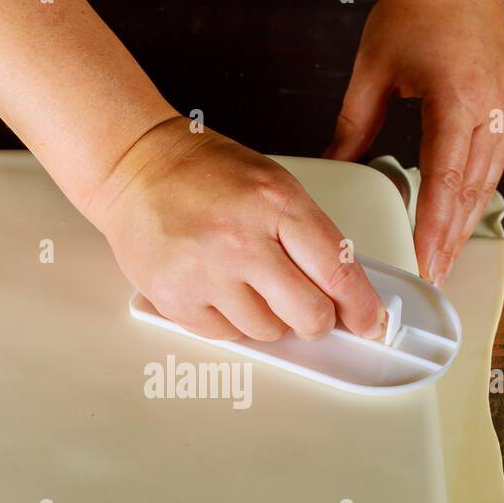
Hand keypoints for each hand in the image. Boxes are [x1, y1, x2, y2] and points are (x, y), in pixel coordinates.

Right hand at [88, 117, 386, 341]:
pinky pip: (226, 336)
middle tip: (308, 308)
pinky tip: (218, 288)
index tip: (369, 321)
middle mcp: (242, 240)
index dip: (361, 307)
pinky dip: (230, 321)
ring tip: (246, 282)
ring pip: (267, 332)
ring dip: (268, 318)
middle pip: (309, 315)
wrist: (134, 166)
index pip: (338, 272)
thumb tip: (342, 289)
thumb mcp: (271, 184)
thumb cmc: (201, 172)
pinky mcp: (177, 299)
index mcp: (276, 203)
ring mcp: (207, 273)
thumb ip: (308, 234)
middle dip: (316, 319)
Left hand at [325, 0, 503, 284]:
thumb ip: (353, 125)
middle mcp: (487, 109)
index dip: (435, 225)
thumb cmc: (423, 5)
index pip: (445, 177)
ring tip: (444, 259)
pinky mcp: (503, 110)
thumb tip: (334, 166)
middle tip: (434, 277)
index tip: (425, 259)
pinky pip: (491, 166)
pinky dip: (473, 197)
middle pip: (471, 191)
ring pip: (486, 184)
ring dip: (465, 225)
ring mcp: (502, 111)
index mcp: (456, 98)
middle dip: (451, 239)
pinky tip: (457, 218)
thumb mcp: (373, 67)